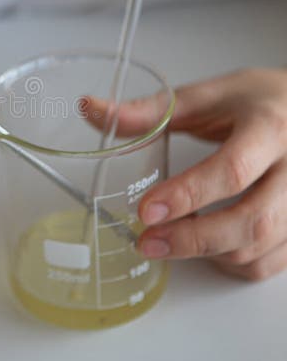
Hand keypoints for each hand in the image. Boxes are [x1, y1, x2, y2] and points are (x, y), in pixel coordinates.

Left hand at [82, 68, 286, 280]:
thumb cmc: (259, 100)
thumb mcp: (210, 95)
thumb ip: (152, 110)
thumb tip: (91, 110)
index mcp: (269, 127)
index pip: (233, 169)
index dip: (188, 195)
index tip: (146, 210)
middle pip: (252, 220)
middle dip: (194, 239)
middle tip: (147, 242)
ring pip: (260, 247)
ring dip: (208, 253)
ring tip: (168, 241)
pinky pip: (270, 263)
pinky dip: (233, 264)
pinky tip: (206, 249)